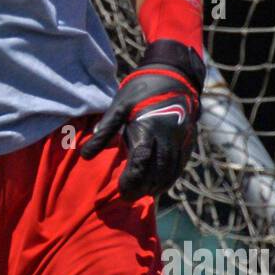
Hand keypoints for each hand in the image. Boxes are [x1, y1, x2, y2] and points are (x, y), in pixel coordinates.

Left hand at [79, 39, 204, 201]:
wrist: (173, 78)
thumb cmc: (140, 91)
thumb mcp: (119, 106)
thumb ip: (105, 131)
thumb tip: (85, 155)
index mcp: (148, 128)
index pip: (141, 162)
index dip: (132, 180)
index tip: (121, 190)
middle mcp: (167, 137)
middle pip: (156, 172)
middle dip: (143, 188)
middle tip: (128, 196)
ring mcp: (181, 140)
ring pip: (170, 172)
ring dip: (157, 186)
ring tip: (142, 193)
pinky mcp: (188, 141)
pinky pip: (180, 166)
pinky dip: (170, 178)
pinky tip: (160, 185)